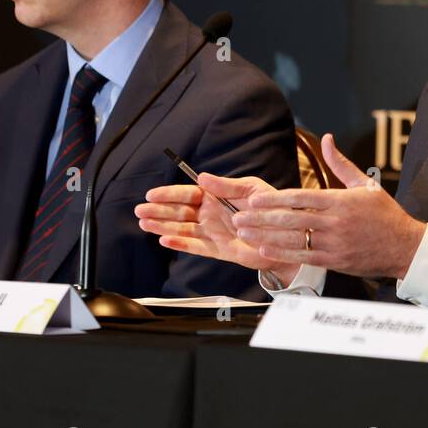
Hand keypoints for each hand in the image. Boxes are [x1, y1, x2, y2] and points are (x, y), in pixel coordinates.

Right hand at [134, 174, 300, 284]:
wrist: (287, 235)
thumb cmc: (271, 207)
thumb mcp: (252, 190)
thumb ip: (227, 185)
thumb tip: (202, 177)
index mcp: (216, 196)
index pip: (187, 194)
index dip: (169, 194)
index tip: (152, 194)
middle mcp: (210, 214)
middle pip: (179, 212)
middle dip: (159, 210)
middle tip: (140, 210)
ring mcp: (212, 232)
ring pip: (182, 229)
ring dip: (163, 226)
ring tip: (145, 223)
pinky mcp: (218, 250)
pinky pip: (196, 247)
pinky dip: (180, 244)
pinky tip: (165, 240)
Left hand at [227, 134, 426, 279]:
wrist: (405, 247)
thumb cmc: (385, 214)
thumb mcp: (365, 184)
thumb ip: (341, 163)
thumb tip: (327, 138)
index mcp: (341, 201)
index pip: (301, 198)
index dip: (274, 200)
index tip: (253, 199)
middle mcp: (335, 222)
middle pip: (291, 219)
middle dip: (260, 219)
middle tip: (237, 217)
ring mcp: (334, 243)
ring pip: (293, 239)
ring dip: (264, 236)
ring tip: (242, 232)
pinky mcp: (335, 260)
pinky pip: (303, 257)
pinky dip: (281, 253)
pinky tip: (263, 249)